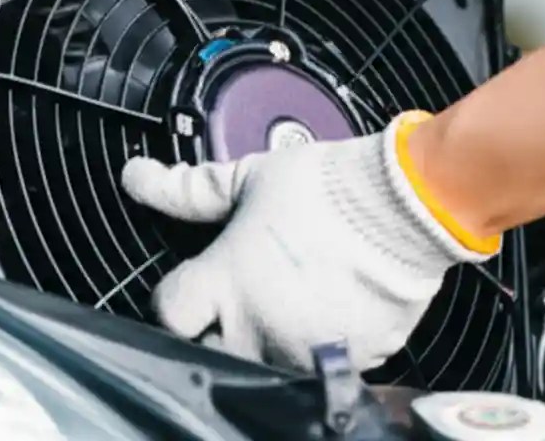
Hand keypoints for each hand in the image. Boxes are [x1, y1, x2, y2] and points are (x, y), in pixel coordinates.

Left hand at [120, 113, 494, 371]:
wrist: (408, 204)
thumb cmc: (330, 186)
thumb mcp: (250, 177)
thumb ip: (189, 188)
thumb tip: (137, 177)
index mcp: (226, 282)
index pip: (168, 312)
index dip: (173, 296)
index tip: (189, 282)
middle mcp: (258, 327)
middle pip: (207, 352)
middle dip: (212, 330)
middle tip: (235, 297)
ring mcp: (303, 350)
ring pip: (261, 366)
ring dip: (263, 341)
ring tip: (285, 300)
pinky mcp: (349, 362)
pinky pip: (318, 367)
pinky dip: (315, 345)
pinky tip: (325, 308)